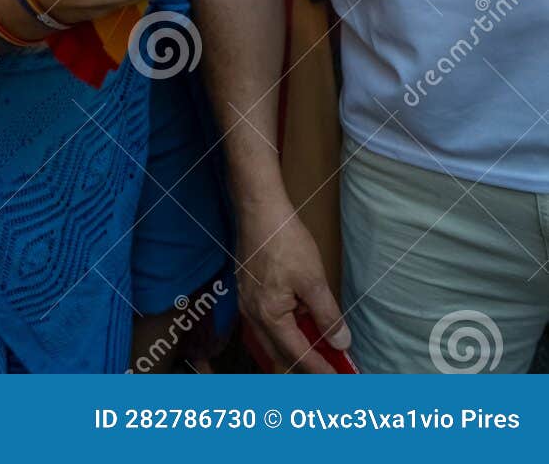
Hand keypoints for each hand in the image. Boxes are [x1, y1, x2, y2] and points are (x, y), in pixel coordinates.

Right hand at [237, 199, 349, 373]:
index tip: (337, 380)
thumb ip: (327, 315)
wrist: (259, 208)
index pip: (297, 354)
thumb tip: (340, 343)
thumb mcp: (313, 279)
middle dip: (306, 365)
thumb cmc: (285, 240)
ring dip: (295, 348)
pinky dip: (285, 330)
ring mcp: (246, 303)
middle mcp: (252, 315)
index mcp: (268, 316)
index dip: (320, 369)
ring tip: (320, 349)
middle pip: (280, 353)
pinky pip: (266, 322)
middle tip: (330, 369)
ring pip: (272, 339)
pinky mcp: (247, 290)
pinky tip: (301, 321)